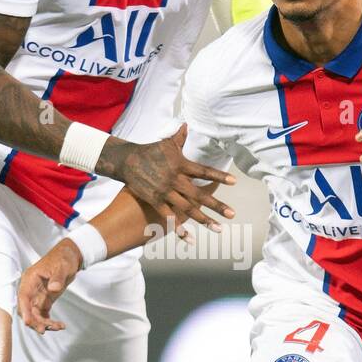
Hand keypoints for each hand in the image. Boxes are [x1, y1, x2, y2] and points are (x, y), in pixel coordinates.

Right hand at [18, 240, 81, 333]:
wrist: (70, 257)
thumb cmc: (63, 258)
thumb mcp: (62, 266)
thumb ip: (57, 278)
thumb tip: (53, 288)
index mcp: (30, 279)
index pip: (23, 297)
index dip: (24, 310)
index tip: (27, 322)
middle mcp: (31, 289)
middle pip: (27, 309)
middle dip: (34, 321)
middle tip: (44, 329)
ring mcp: (37, 295)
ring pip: (35, 314)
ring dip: (43, 323)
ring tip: (57, 327)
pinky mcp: (45, 300)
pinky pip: (43, 314)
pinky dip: (49, 321)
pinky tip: (59, 325)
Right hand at [101, 125, 234, 226]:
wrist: (127, 161)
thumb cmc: (150, 151)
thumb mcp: (167, 143)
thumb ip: (180, 136)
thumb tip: (187, 123)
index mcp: (181, 165)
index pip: (204, 172)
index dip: (219, 176)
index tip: (234, 182)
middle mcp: (175, 179)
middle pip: (199, 195)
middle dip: (216, 205)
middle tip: (232, 214)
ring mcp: (165, 192)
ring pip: (188, 209)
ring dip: (204, 220)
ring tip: (218, 228)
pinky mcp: (155, 201)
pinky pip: (169, 217)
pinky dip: (179, 228)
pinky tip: (190, 238)